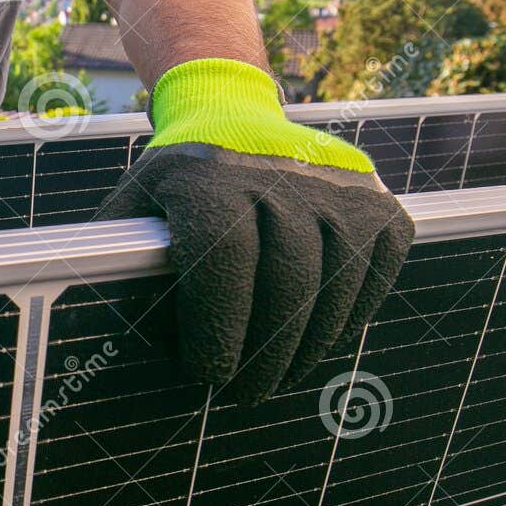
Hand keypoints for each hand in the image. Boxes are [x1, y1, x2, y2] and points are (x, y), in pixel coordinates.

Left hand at [96, 59, 413, 403]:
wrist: (228, 114)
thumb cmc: (174, 186)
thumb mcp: (131, 211)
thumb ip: (128, 275)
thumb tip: (146, 344)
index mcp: (209, 176)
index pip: (222, 258)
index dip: (217, 326)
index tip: (207, 373)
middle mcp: (279, 173)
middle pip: (286, 281)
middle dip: (264, 354)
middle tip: (244, 391)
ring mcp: (337, 184)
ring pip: (336, 283)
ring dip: (309, 346)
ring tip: (278, 376)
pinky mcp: (378, 199)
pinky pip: (378, 271)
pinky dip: (352, 315)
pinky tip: (320, 336)